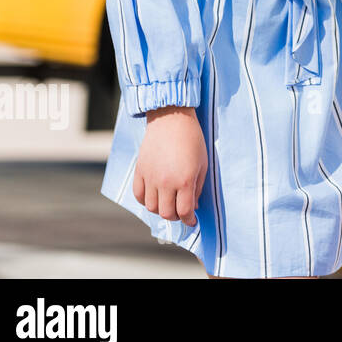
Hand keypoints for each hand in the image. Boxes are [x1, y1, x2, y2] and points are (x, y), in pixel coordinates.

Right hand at [135, 105, 206, 226]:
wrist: (171, 119)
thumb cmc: (192, 139)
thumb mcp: (203, 164)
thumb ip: (198, 187)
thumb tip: (193, 206)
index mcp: (184, 181)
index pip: (184, 211)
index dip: (189, 220)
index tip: (191, 221)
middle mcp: (165, 182)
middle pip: (166, 213)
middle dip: (175, 217)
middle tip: (181, 213)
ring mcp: (150, 177)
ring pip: (151, 207)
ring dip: (160, 210)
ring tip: (168, 204)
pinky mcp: (140, 171)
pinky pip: (139, 195)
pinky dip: (145, 201)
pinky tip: (154, 197)